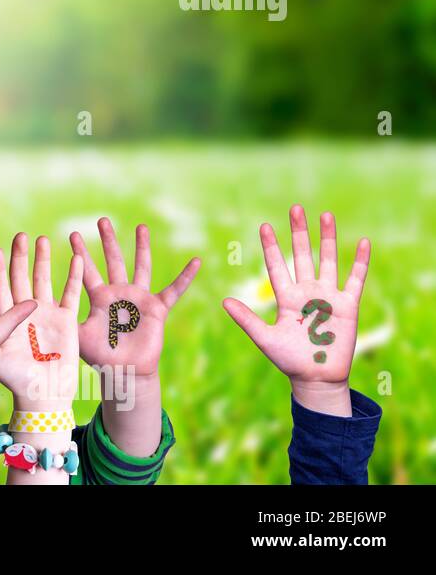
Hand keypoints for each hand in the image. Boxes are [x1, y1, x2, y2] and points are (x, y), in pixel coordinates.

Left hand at [0, 234, 80, 409]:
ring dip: (42, 260)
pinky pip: (71, 294)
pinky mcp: (67, 319)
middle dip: (19, 257)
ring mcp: (47, 313)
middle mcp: (25, 312)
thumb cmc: (16, 380)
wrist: (44, 395)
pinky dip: (74, 276)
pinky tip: (76, 257)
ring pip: (43, 280)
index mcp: (5, 318)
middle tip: (19, 236)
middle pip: (20, 278)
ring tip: (40, 239)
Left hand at [71, 218, 200, 376]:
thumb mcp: (77, 335)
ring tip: (141, 226)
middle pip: (114, 261)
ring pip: (141, 267)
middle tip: (102, 219)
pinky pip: (174, 291)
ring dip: (142, 247)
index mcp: (100, 298)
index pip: (87, 270)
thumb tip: (34, 310)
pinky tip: (196, 261)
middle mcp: (119, 293)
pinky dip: (185, 277)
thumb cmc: (99, 357)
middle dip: (108, 241)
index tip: (72, 234)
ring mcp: (139, 299)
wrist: (125, 373)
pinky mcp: (157, 309)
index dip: (81, 253)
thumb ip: (62, 320)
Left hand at [223, 206, 368, 403]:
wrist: (316, 378)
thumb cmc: (289, 360)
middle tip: (295, 208)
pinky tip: (362, 242)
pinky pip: (355, 279)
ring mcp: (328, 297)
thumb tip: (223, 301)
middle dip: (298, 233)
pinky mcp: (348, 306)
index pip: (276, 265)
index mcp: (286, 298)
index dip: (270, 246)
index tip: (264, 226)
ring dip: (327, 238)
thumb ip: (246, 319)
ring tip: (325, 214)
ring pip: (328, 260)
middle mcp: (307, 292)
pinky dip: (359, 261)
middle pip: (302, 256)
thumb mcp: (264, 338)